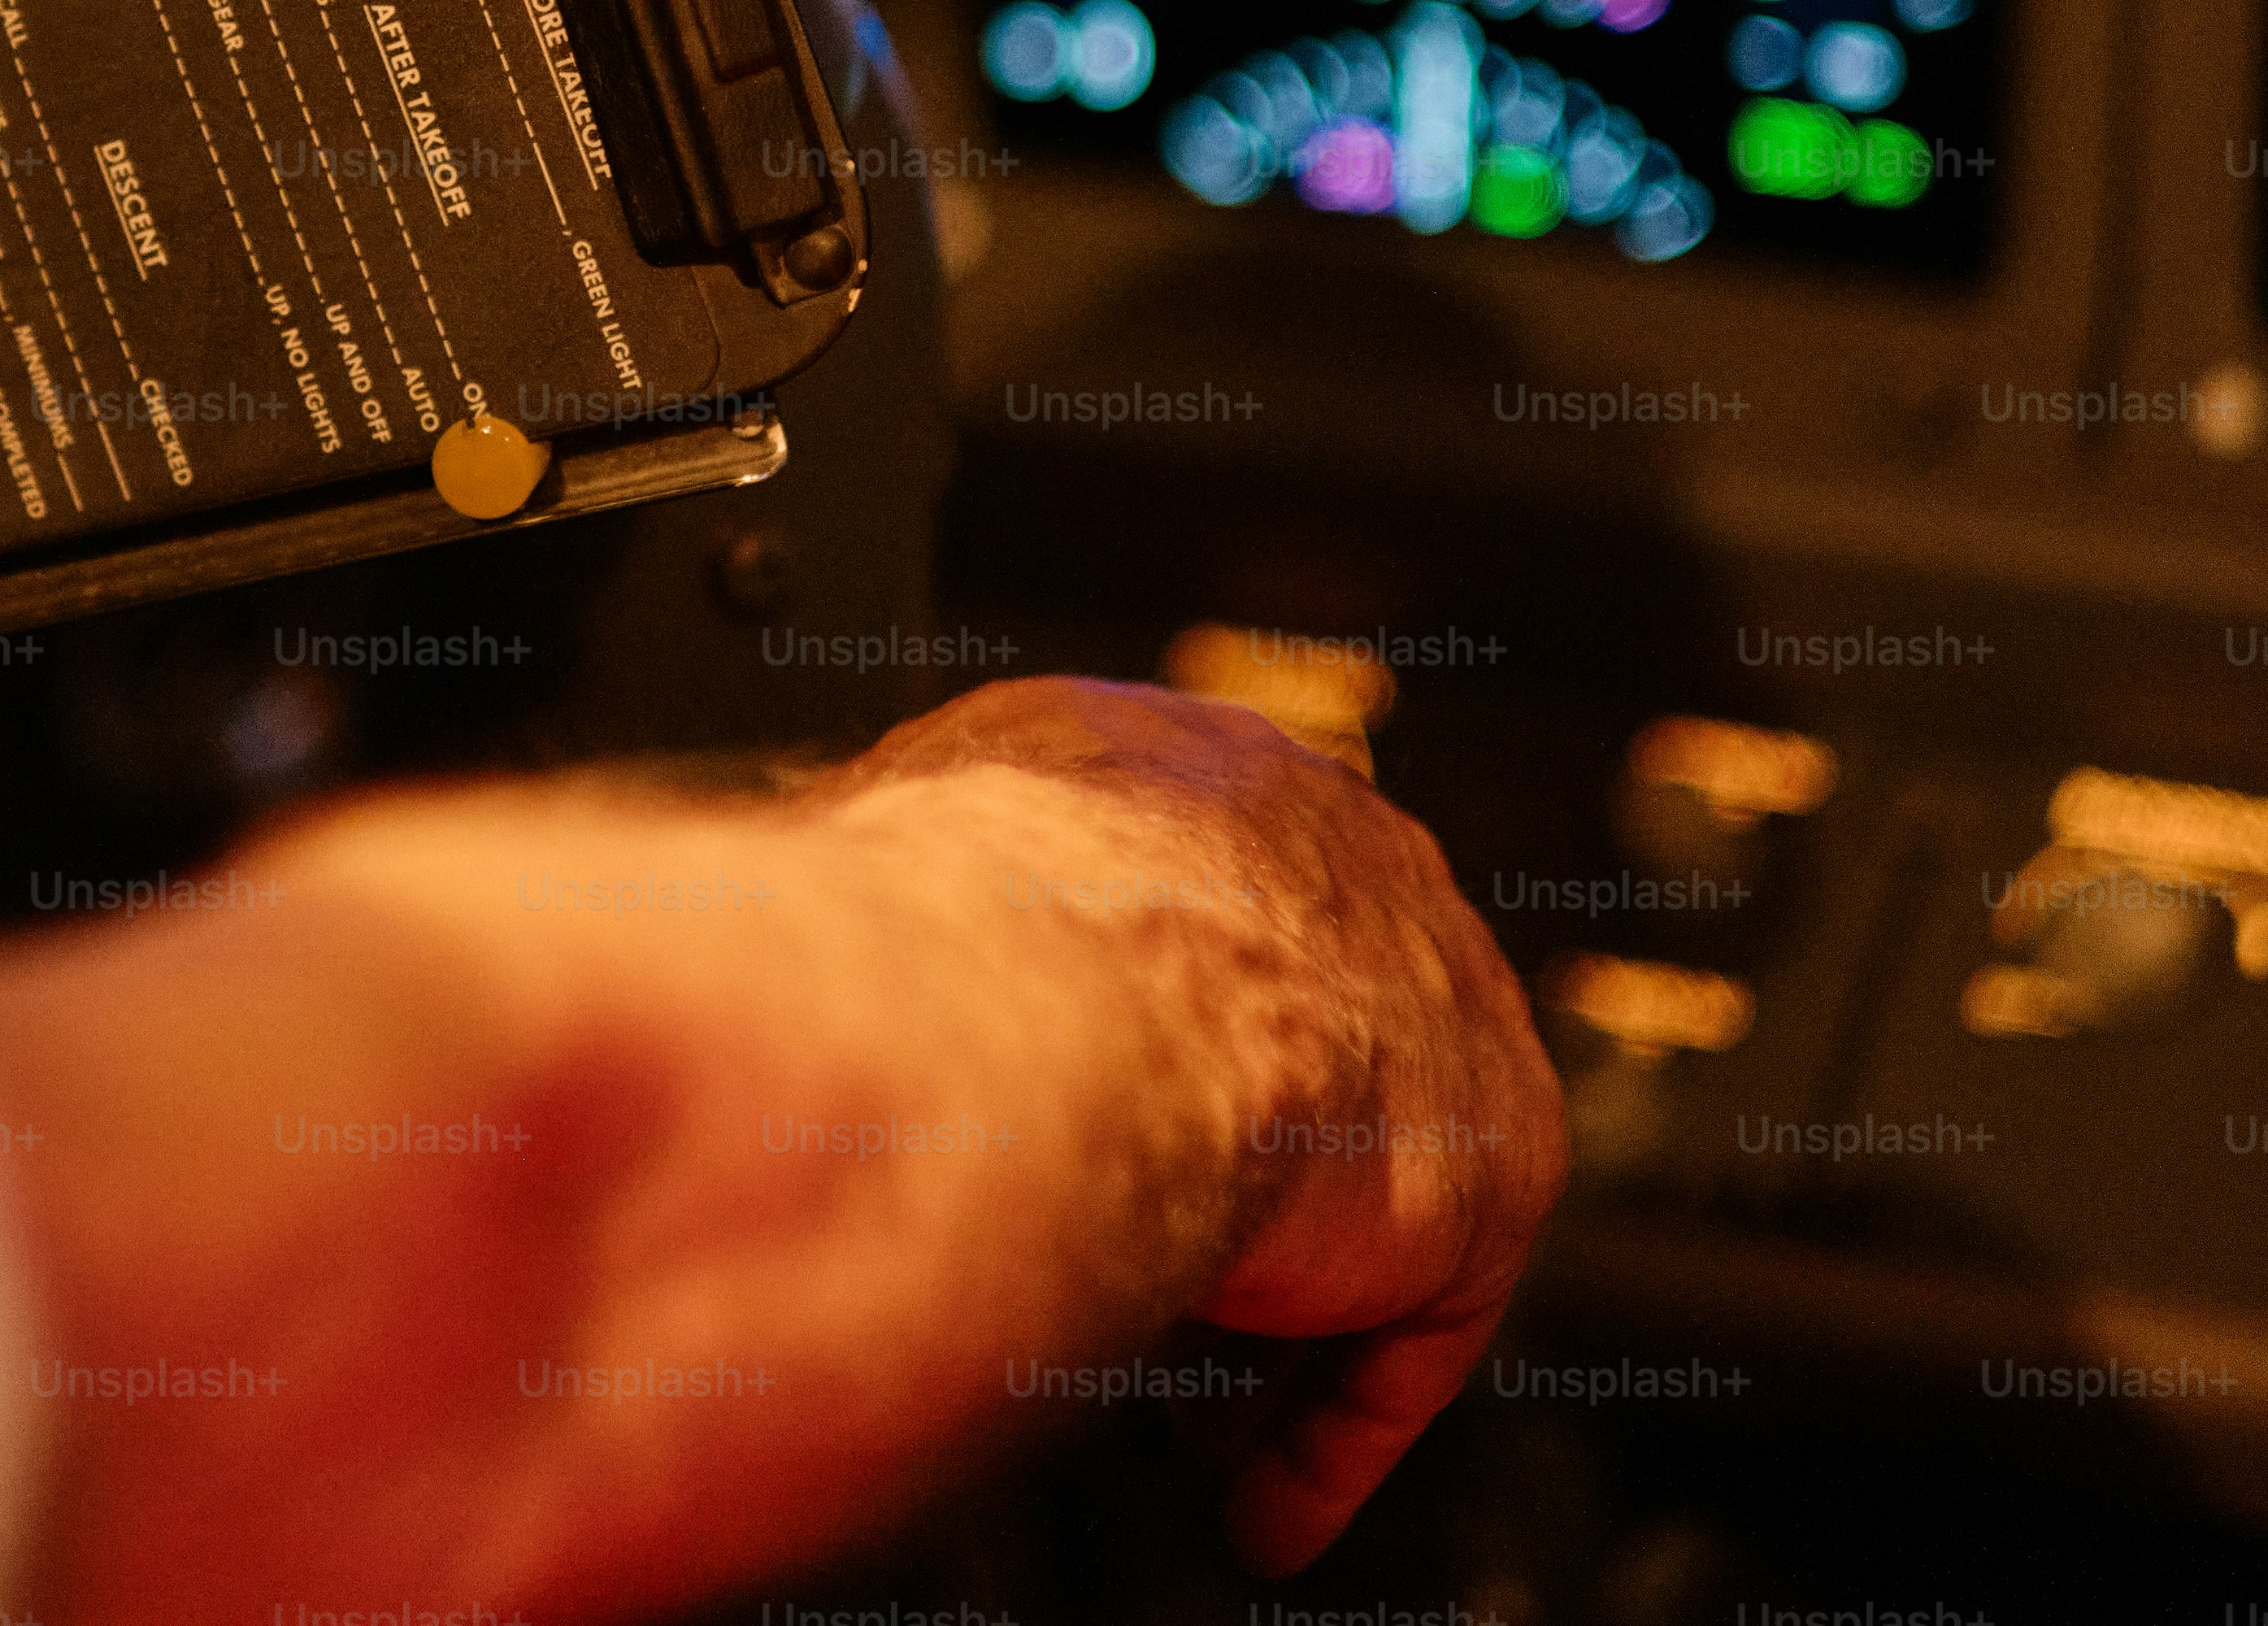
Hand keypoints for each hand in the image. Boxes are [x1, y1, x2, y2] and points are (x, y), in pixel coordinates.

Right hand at [822, 675, 1562, 1569]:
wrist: (1050, 1016)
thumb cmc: (931, 934)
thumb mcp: (868, 852)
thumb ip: (877, 891)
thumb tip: (777, 908)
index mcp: (1181, 765)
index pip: (1183, 904)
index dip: (1128, 1035)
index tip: (1080, 1127)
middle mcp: (1335, 850)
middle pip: (1293, 1039)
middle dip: (1223, 1172)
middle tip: (1147, 1287)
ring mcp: (1436, 996)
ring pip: (1365, 1181)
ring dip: (1280, 1312)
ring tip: (1193, 1425)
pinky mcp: (1490, 1155)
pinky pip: (1418, 1314)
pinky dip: (1334, 1418)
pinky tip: (1260, 1503)